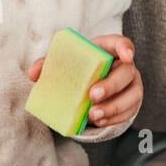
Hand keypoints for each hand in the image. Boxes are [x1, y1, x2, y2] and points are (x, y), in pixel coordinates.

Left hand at [26, 34, 142, 129]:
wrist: (88, 85)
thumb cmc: (77, 68)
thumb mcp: (63, 62)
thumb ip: (48, 64)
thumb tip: (33, 73)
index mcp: (107, 50)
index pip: (122, 43)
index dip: (126, 48)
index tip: (127, 56)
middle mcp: (124, 66)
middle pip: (127, 72)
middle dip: (111, 85)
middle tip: (92, 96)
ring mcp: (131, 85)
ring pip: (132, 95)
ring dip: (113, 107)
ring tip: (93, 115)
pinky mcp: (131, 103)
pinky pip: (129, 112)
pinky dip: (114, 118)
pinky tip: (100, 121)